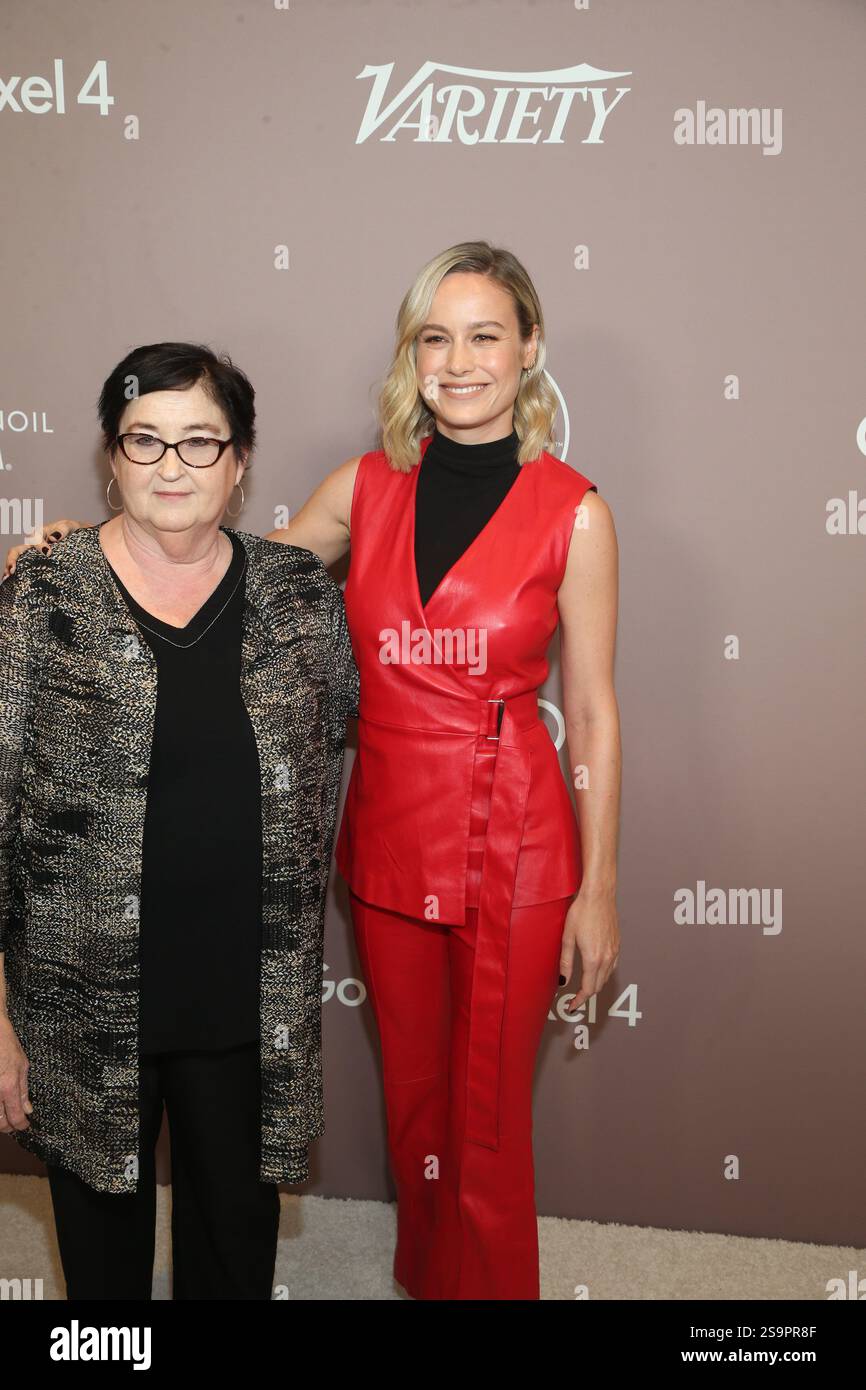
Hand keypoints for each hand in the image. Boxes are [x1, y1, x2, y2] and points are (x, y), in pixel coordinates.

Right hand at [0, 1015, 32, 1132]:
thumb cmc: (6, 1043)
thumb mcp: (22, 1064)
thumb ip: (23, 1090)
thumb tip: (28, 1110)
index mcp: (8, 1085)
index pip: (15, 1117)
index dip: (21, 1125)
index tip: (24, 1126)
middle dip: (7, 1127)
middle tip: (13, 1124)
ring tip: (4, 1116)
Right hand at [3, 519, 83, 578]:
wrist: (75, 535)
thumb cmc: (70, 530)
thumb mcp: (68, 527)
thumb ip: (62, 530)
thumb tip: (53, 538)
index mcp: (39, 533)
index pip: (35, 539)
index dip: (40, 545)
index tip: (48, 553)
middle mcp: (32, 543)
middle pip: (17, 550)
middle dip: (13, 560)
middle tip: (12, 571)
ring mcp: (32, 554)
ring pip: (17, 560)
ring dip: (10, 568)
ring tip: (7, 578)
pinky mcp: (35, 562)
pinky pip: (24, 567)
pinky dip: (17, 573)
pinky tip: (11, 581)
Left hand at [558, 886, 619, 1014]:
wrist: (599, 895)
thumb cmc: (581, 912)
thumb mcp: (567, 937)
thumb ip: (565, 962)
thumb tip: (562, 980)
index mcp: (593, 959)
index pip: (588, 989)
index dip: (579, 1000)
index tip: (571, 1006)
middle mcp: (607, 958)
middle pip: (598, 986)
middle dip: (586, 995)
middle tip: (574, 999)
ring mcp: (614, 951)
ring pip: (606, 977)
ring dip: (595, 985)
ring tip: (583, 986)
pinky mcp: (617, 944)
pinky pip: (612, 966)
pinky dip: (603, 974)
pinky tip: (596, 970)